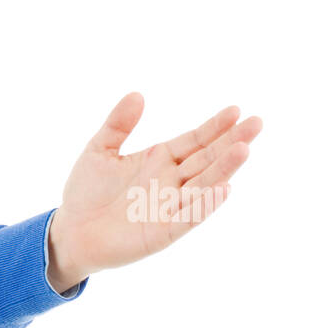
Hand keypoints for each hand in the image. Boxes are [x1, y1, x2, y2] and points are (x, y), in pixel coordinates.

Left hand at [48, 93, 262, 288]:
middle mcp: (171, 182)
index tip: (236, 110)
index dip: (214, 127)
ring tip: (244, 150)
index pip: (194, 140)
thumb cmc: (85, 193)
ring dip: (223, 169)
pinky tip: (223, 189)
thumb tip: (137, 94)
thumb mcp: (99, 151)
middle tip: (256, 123)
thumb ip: (117, 125)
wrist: (70, 232)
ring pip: (203, 185)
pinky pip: (188, 218)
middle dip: (231, 142)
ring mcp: (169, 207)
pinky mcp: (162, 233)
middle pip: (206, 159)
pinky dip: (205, 205)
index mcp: (159, 160)